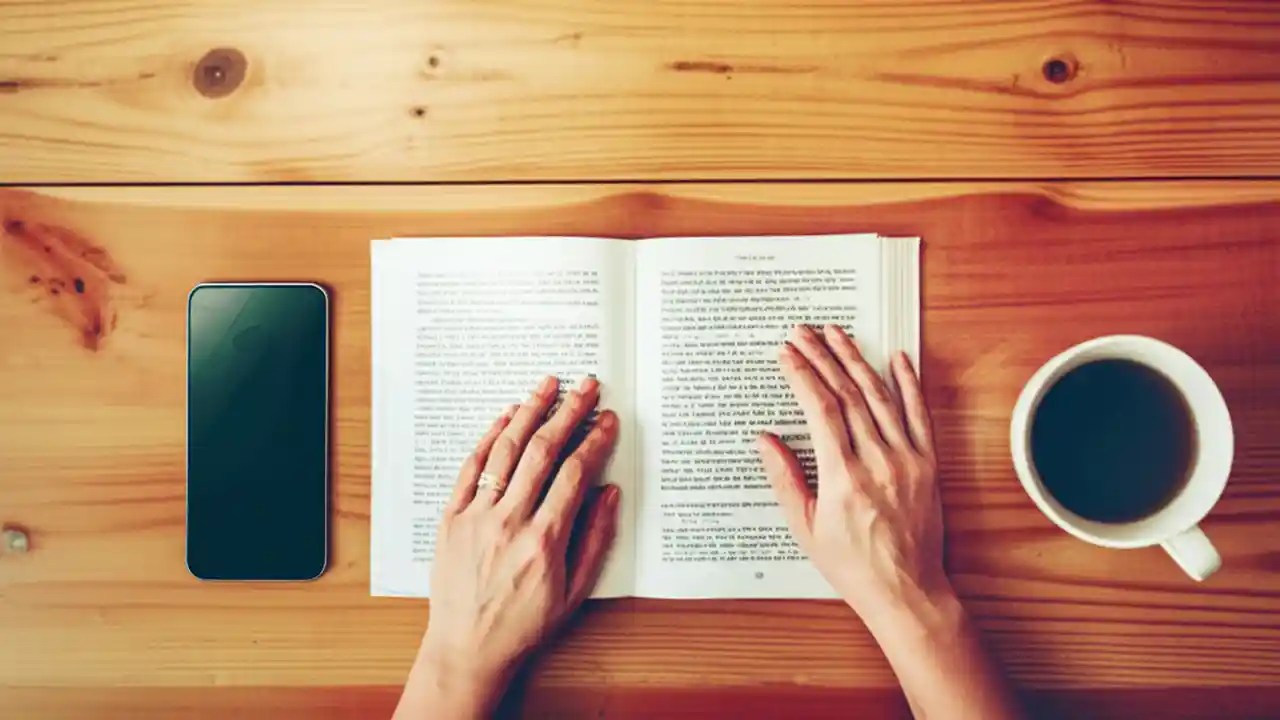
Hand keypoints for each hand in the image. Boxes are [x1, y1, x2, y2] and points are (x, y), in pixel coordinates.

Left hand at [399, 376, 620, 718]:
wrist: (468, 647)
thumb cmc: (524, 624)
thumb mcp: (575, 592)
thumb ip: (595, 538)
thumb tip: (610, 492)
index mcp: (545, 540)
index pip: (575, 473)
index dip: (595, 440)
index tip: (608, 419)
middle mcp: (509, 521)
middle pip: (543, 451)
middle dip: (568, 412)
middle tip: (586, 386)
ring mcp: (477, 516)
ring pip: (506, 450)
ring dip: (529, 412)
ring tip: (548, 384)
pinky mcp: (452, 517)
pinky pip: (471, 467)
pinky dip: (490, 437)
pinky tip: (507, 416)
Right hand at [757, 325, 949, 627]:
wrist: (906, 590)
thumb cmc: (853, 566)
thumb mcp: (805, 527)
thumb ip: (785, 479)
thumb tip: (765, 440)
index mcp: (843, 478)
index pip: (820, 409)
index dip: (802, 375)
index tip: (787, 354)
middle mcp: (877, 462)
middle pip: (847, 394)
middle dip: (822, 358)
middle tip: (804, 333)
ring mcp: (906, 460)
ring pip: (880, 397)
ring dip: (857, 361)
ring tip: (838, 334)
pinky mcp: (928, 465)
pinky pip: (919, 416)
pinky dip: (909, 384)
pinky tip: (898, 359)